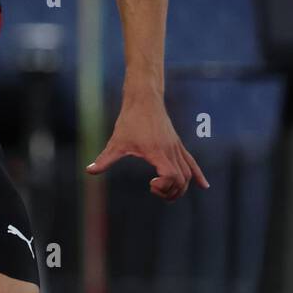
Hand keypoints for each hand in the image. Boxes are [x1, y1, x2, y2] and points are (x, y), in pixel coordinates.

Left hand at [85, 88, 208, 200]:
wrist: (144, 99)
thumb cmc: (130, 120)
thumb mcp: (116, 142)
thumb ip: (104, 159)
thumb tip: (89, 170)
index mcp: (157, 152)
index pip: (172, 177)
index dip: (164, 187)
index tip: (150, 184)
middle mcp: (171, 151)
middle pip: (182, 180)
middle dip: (171, 192)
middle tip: (155, 191)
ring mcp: (176, 148)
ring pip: (187, 173)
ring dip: (180, 188)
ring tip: (165, 192)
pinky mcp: (177, 145)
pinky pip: (191, 162)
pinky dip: (197, 175)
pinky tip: (203, 185)